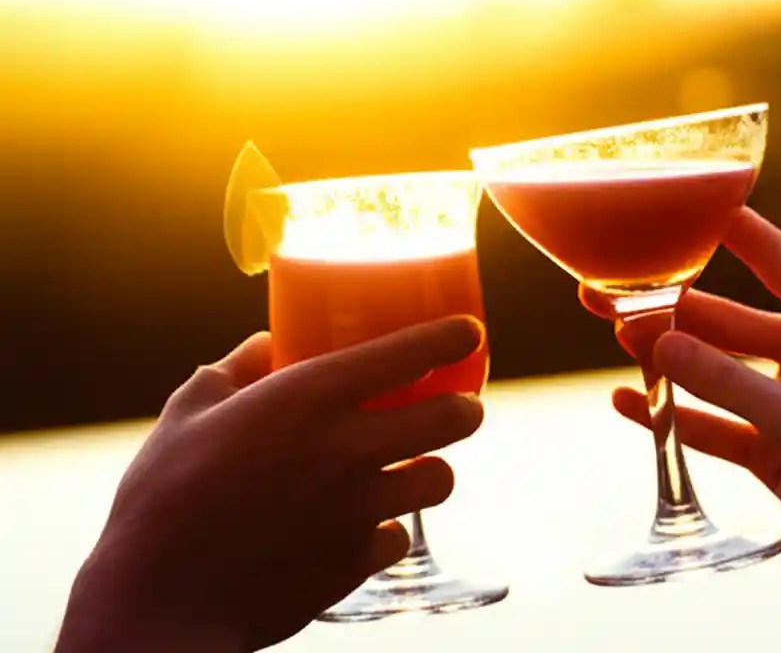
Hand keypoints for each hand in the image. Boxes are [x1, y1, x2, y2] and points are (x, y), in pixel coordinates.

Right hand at [57, 317, 486, 652]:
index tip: (467, 333)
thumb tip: (262, 345)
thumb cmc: (162, 499)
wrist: (160, 600)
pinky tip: (361, 528)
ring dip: (430, 471)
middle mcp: (348, 448)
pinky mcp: (356, 562)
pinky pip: (396, 537)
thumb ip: (231, 372)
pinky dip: (384, 532)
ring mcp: (359, 508)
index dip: (451, 337)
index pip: (409, 352)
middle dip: (465, 408)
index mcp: (309, 398)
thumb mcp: (186, 415)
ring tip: (412, 469)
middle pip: (454, 417)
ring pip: (440, 481)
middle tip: (458, 407)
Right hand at [587, 209, 780, 593]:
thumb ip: (729, 384)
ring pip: (717, 371)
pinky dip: (676, 415)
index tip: (683, 198)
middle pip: (730, 322)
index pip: (777, 261)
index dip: (730, 230)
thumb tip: (658, 346)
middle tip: (613, 294)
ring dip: (669, 360)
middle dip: (673, 311)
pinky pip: (716, 422)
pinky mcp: (776, 447)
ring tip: (615, 339)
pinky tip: (631, 404)